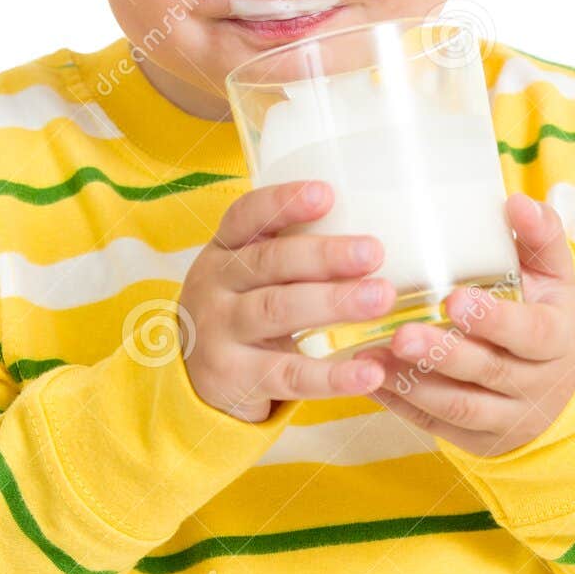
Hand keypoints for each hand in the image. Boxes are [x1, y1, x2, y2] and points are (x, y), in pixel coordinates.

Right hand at [180, 179, 393, 421]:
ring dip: (333, 302)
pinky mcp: (234, 377)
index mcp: (222, 251)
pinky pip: (288, 374)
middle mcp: (213, 286)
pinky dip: (331, 376)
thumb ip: (288, 255)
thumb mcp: (248, 278)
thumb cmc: (240, 314)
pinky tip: (368, 373)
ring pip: (278, 310)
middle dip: (325, 255)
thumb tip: (370, 235)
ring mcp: (219, 332)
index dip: (283, 202)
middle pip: (270, 262)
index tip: (327, 193)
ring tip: (381, 298)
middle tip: (373, 252)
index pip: (246, 216)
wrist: (193, 380)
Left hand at [350, 193, 574, 456]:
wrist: (562, 394)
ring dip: (413, 383)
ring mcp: (505, 418)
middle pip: (487, 371)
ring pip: (458, 406)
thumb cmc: (545, 317)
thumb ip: (540, 238)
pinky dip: (399, 404)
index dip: (494, 320)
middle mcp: (534, 384)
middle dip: (443, 354)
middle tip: (401, 333)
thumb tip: (516, 201)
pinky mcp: (475, 441)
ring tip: (372, 355)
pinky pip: (435, 426)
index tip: (455, 299)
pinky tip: (367, 378)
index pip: (530, 334)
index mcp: (557, 339)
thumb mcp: (554, 280)